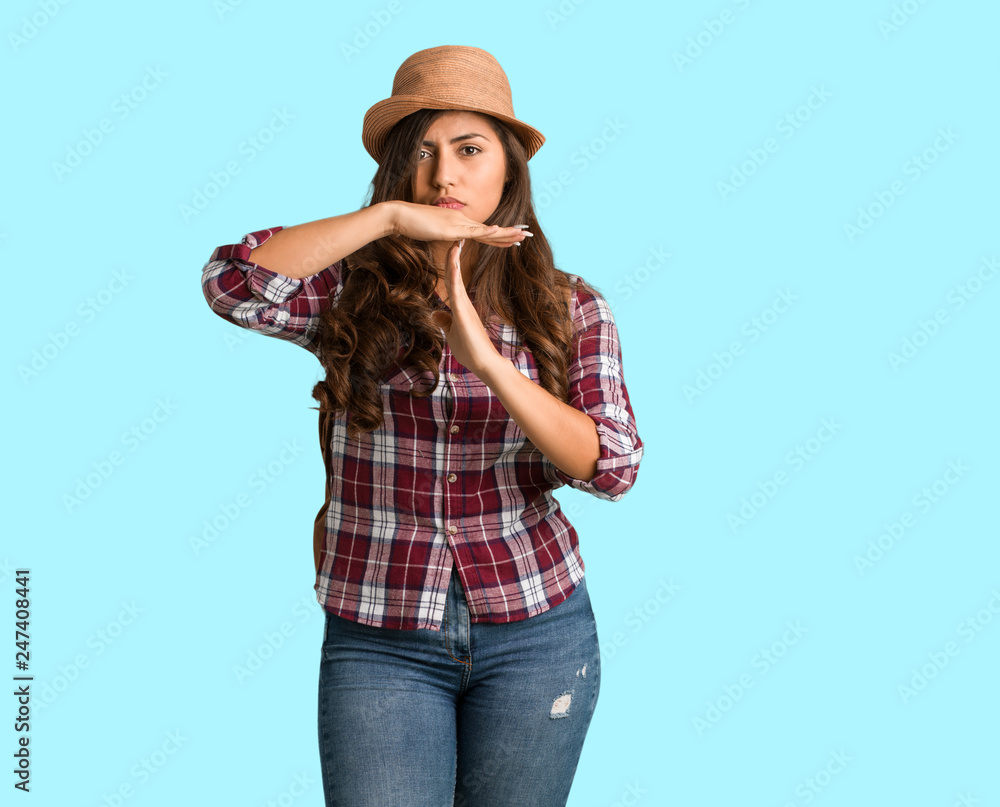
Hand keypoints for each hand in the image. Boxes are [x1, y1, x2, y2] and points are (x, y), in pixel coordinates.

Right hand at [388, 201, 530, 247]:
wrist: (399, 215)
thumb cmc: (413, 224)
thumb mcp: (434, 232)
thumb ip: (447, 235)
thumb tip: (455, 241)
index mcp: (459, 222)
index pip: (485, 232)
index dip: (501, 235)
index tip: (515, 238)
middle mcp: (462, 220)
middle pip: (490, 230)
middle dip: (510, 233)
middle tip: (528, 235)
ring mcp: (457, 223)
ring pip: (486, 230)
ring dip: (505, 233)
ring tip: (521, 236)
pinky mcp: (450, 228)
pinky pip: (471, 231)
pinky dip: (486, 232)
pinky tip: (498, 231)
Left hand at [430, 240, 504, 375]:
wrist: (484, 363)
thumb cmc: (471, 350)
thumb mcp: (452, 333)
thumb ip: (445, 322)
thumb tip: (436, 314)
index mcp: (460, 306)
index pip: (453, 281)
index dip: (451, 265)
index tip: (451, 249)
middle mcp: (464, 303)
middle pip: (455, 275)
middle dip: (453, 256)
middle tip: (455, 237)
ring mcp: (465, 307)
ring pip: (456, 280)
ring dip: (454, 262)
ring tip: (454, 243)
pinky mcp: (464, 314)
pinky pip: (457, 292)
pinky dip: (455, 278)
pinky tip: (453, 266)